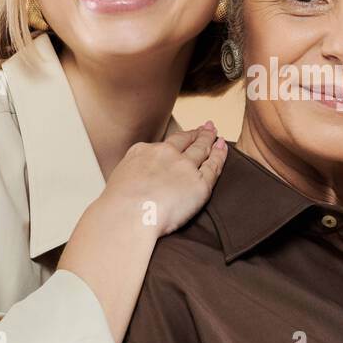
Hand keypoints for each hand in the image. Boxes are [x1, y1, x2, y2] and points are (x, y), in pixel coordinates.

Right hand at [103, 121, 227, 236]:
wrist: (129, 215)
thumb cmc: (119, 207)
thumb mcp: (118, 180)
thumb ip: (132, 175)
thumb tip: (136, 183)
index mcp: (142, 152)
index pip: (163, 145)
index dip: (176, 141)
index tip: (182, 137)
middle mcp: (164, 154)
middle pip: (184, 140)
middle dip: (195, 134)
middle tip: (205, 127)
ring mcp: (183, 167)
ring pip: (200, 149)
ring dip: (209, 139)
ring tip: (215, 134)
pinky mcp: (199, 184)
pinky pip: (213, 166)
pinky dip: (220, 155)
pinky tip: (223, 148)